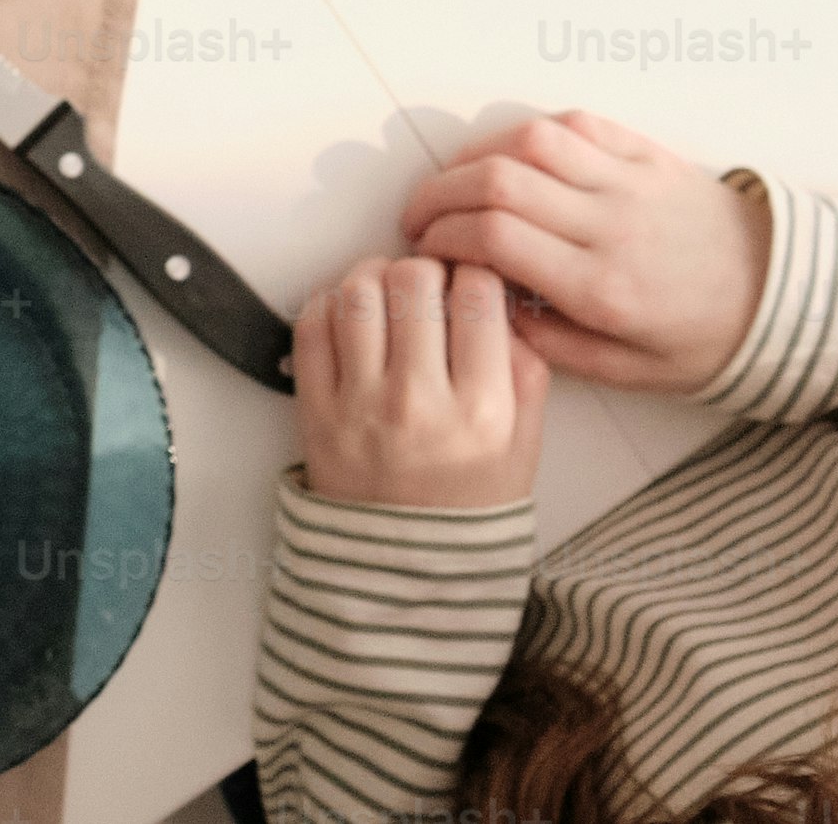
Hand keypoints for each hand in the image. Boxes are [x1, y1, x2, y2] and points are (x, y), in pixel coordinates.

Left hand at [293, 254, 547, 507]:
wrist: (404, 570)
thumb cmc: (467, 504)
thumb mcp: (524, 449)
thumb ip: (526, 374)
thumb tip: (503, 305)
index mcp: (483, 412)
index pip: (479, 298)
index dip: (476, 274)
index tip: (470, 281)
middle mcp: (418, 402)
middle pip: (413, 282)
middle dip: (425, 268)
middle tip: (428, 285)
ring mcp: (359, 404)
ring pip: (357, 293)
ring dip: (373, 276)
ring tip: (388, 292)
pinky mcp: (313, 409)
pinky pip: (311, 326)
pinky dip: (329, 304)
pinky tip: (351, 316)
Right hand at [394, 107, 771, 392]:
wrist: (785, 297)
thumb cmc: (705, 338)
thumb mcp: (630, 372)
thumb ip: (553, 347)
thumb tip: (490, 311)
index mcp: (605, 287)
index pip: (496, 239)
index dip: (443, 235)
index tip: (426, 248)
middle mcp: (612, 226)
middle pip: (498, 182)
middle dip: (440, 192)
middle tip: (421, 214)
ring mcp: (632, 181)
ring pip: (530, 141)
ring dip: (476, 154)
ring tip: (458, 181)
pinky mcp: (648, 154)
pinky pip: (575, 124)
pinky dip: (531, 134)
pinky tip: (515, 157)